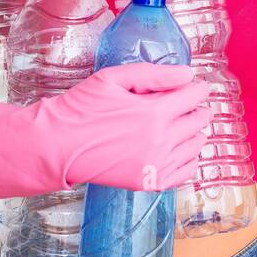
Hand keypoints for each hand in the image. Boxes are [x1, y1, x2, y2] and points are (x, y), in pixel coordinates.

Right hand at [0, 62, 210, 201]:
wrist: (57, 146)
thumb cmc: (80, 108)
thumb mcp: (113, 79)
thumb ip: (154, 74)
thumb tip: (189, 74)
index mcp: (154, 112)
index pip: (193, 97)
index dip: (199, 88)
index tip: (199, 85)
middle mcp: (160, 140)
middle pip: (198, 122)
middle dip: (199, 109)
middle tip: (193, 104)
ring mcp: (155, 164)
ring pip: (195, 147)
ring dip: (196, 133)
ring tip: (189, 126)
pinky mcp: (148, 182)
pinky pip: (184, 173)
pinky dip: (190, 161)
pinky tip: (183, 152)